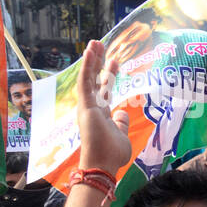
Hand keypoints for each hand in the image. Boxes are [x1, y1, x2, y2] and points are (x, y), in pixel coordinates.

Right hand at [76, 40, 129, 172]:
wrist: (103, 164)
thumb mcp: (122, 134)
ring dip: (92, 59)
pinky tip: (89, 52)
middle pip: (95, 79)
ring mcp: (87, 106)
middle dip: (98, 61)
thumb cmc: (112, 154)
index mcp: (101, 113)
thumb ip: (121, 122)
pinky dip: (87, 67)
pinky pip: (85, 82)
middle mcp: (92, 107)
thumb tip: (122, 112)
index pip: (104, 89)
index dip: (108, 74)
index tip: (114, 61)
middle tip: (101, 45)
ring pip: (88, 77)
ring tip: (95, 42)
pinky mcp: (85, 105)